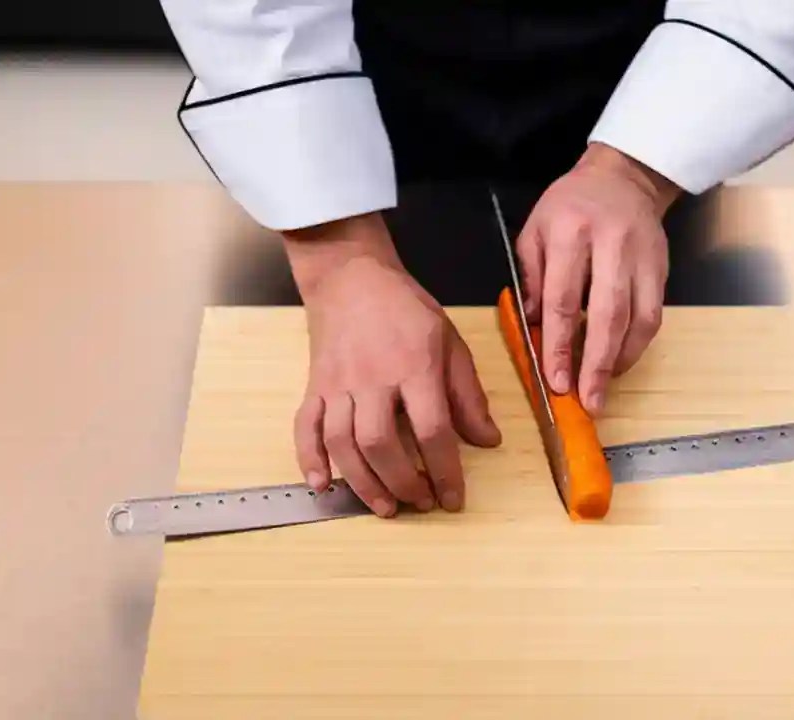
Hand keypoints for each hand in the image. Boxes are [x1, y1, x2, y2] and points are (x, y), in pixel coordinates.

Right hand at [285, 213, 501, 516]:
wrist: (351, 276)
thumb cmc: (405, 308)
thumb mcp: (450, 341)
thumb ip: (467, 393)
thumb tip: (487, 439)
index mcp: (415, 365)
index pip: (432, 429)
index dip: (444, 471)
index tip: (453, 498)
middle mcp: (373, 377)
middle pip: (381, 443)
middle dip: (402, 483)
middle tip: (421, 503)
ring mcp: (338, 383)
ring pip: (342, 442)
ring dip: (362, 482)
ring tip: (385, 507)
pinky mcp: (314, 386)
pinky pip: (305, 427)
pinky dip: (309, 459)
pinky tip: (322, 485)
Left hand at [516, 142, 679, 413]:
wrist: (622, 179)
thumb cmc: (569, 207)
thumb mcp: (535, 230)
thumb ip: (530, 277)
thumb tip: (532, 326)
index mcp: (570, 232)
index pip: (564, 299)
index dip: (560, 344)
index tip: (554, 379)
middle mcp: (611, 243)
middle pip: (607, 313)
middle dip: (595, 363)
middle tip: (586, 399)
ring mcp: (642, 256)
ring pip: (638, 318)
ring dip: (620, 360)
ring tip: (602, 390)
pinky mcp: (661, 268)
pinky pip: (653, 315)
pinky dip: (637, 345)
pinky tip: (619, 363)